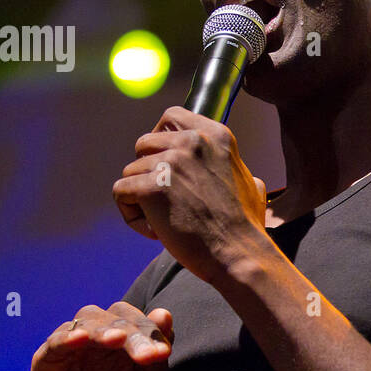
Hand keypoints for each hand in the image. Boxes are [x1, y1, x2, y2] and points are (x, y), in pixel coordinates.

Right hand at [28, 302, 173, 370]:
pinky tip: (80, 339)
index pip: (141, 321)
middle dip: (136, 334)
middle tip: (148, 356)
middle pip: (119, 318)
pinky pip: (58, 340)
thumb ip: (157, 355)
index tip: (163, 353)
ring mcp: (74, 336)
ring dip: (105, 330)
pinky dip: (68, 337)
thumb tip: (165, 315)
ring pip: (91, 321)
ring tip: (118, 340)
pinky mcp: (49, 352)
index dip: (153, 334)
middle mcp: (101, 326)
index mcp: (126, 329)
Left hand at [112, 106, 268, 284]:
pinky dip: (133, 215)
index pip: (171, 117)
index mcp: (215, 135)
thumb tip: (237, 168)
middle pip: (144, 143)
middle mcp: (192, 141)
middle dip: (147, 171)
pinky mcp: (151, 187)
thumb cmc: (245, 226)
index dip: (160, 137)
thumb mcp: (250, 183)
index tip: (164, 161)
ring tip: (166, 221)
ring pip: (131, 171)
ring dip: (141, 199)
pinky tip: (156, 231)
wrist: (238, 253)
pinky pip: (120, 192)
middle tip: (166, 199)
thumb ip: (232, 167)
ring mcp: (170, 162)